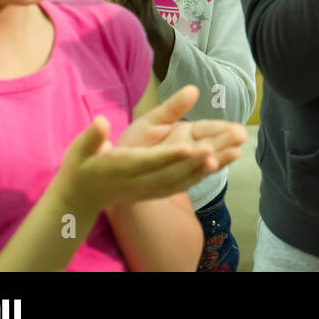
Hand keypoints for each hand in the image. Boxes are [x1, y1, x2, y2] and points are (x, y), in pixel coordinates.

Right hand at [57, 87, 245, 211]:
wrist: (82, 197)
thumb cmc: (82, 166)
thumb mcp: (82, 148)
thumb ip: (93, 136)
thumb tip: (100, 120)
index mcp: (121, 167)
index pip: (148, 162)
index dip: (169, 155)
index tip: (191, 146)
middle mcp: (139, 181)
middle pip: (174, 171)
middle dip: (202, 158)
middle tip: (227, 144)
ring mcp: (150, 189)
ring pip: (185, 178)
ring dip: (211, 166)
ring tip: (236, 150)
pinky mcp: (157, 192)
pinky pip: (184, 184)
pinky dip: (204, 174)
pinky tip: (223, 161)